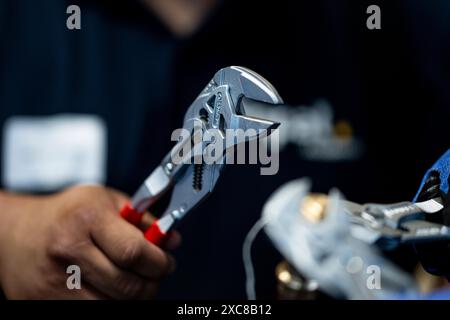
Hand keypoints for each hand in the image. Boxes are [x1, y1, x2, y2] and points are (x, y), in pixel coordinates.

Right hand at [0, 185, 179, 298]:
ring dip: (134, 297)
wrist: (16, 232)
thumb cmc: (68, 214)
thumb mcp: (107, 201)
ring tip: (133, 281)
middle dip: (152, 284)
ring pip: (114, 306)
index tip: (166, 261)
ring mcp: (55, 281)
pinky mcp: (45, 302)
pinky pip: (93, 311)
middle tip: (154, 275)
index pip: (134, 252)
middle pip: (128, 286)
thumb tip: (173, 242)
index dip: (159, 262)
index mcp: (88, 218)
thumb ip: (143, 220)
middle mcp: (69, 250)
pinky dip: (111, 303)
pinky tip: (111, 289)